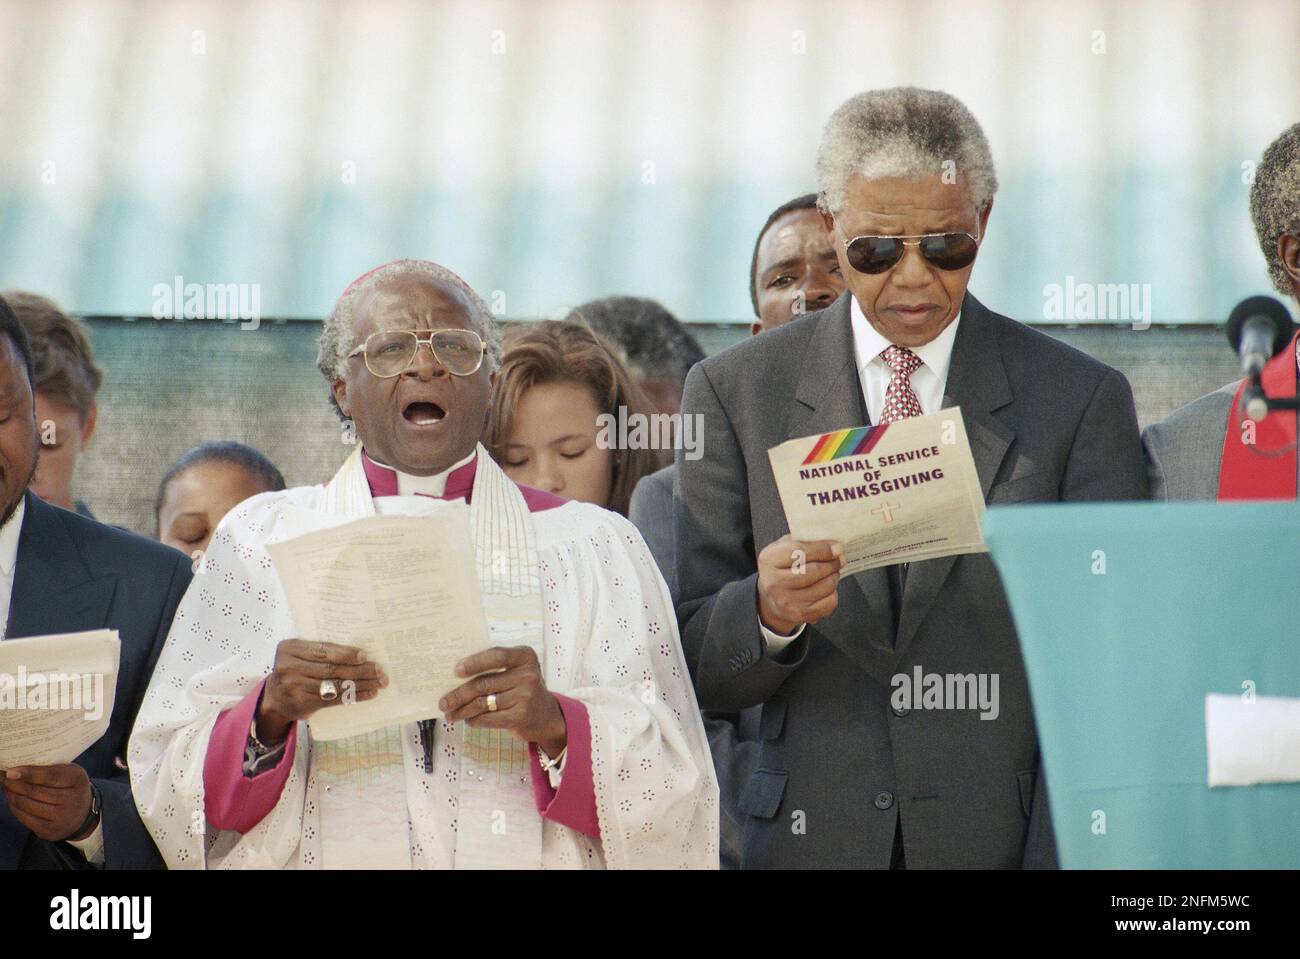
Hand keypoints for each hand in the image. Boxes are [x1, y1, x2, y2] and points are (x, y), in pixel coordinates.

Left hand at [0, 763, 93, 841]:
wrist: (82, 813)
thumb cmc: (70, 787)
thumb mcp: (67, 773)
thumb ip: (47, 770)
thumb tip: (15, 769)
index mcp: (77, 780)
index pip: (49, 776)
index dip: (28, 774)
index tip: (9, 771)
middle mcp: (72, 800)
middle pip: (34, 791)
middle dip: (14, 784)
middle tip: (2, 777)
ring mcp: (62, 817)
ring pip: (26, 804)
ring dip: (12, 795)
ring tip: (6, 787)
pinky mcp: (50, 831)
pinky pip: (25, 818)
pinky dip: (15, 808)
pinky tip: (12, 800)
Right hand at [257, 639, 388, 743]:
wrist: (275, 699)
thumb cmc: (295, 671)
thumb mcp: (299, 656)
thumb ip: (319, 651)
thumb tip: (360, 651)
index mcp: (289, 648)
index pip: (323, 650)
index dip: (345, 653)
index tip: (365, 655)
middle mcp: (289, 667)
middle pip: (331, 668)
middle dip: (359, 669)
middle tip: (379, 670)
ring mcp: (294, 686)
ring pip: (334, 684)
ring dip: (361, 683)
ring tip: (378, 682)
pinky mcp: (302, 703)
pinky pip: (333, 700)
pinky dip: (353, 696)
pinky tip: (368, 693)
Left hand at [439, 646, 566, 755]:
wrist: (546, 714)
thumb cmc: (521, 687)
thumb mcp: (516, 670)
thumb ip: (493, 667)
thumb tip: (454, 674)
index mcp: (525, 656)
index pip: (497, 655)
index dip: (475, 662)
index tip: (455, 671)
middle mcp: (528, 675)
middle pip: (484, 683)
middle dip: (459, 694)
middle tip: (443, 702)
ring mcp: (526, 697)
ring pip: (483, 703)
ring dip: (462, 710)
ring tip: (450, 713)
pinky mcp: (521, 717)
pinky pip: (488, 719)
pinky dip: (474, 720)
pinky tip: (467, 719)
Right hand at [756, 535, 844, 634]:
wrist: (770, 598)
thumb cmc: (780, 568)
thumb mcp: (783, 548)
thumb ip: (803, 541)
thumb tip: (831, 544)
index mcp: (769, 560)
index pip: (800, 551)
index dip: (823, 549)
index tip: (837, 547)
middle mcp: (775, 583)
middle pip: (814, 571)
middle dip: (832, 563)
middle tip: (839, 559)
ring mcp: (787, 602)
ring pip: (825, 587)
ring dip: (834, 577)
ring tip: (831, 572)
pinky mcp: (800, 615)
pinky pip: (829, 603)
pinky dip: (833, 593)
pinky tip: (827, 588)